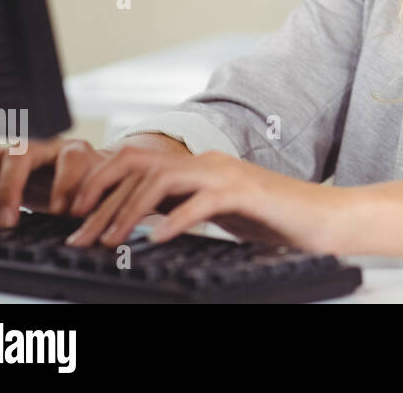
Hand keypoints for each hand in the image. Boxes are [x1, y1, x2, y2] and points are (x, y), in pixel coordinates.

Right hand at [0, 137, 109, 225]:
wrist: (84, 178)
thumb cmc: (93, 189)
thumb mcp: (103, 194)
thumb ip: (99, 202)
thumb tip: (91, 221)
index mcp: (75, 150)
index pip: (70, 156)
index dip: (67, 184)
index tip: (64, 213)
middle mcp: (41, 148)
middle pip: (19, 153)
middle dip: (11, 189)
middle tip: (8, 224)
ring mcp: (14, 156)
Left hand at [64, 147, 345, 254]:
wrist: (326, 218)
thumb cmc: (275, 220)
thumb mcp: (217, 213)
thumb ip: (182, 208)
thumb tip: (140, 221)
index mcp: (200, 165)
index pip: (137, 163)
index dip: (101, 184)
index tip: (76, 215)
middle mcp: (209, 162)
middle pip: (140, 168)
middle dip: (102, 200)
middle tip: (78, 234)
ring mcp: (229, 174)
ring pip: (162, 179)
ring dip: (129, 211)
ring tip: (109, 239)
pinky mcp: (248, 193)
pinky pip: (203, 201)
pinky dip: (177, 219)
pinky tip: (158, 239)